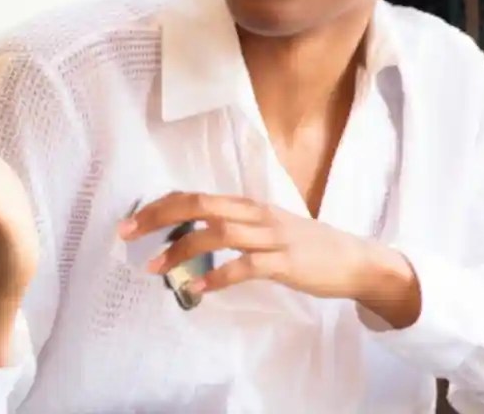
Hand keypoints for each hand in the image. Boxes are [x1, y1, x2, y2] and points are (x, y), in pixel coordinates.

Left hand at [119, 192, 419, 321]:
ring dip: (182, 249)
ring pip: (219, 233)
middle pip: (200, 205)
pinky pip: (247, 267)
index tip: (131, 220)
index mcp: (247, 205)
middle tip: (127, 233)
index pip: (195, 196)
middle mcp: (256, 214)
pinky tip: (199, 288)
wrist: (355, 260)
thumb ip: (232, 225)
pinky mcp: (286, 263)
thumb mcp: (265, 227)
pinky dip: (220, 276)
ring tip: (156, 267)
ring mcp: (272, 237)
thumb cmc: (305, 246)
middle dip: (159, 217)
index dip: (160, 205)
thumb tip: (190, 231)